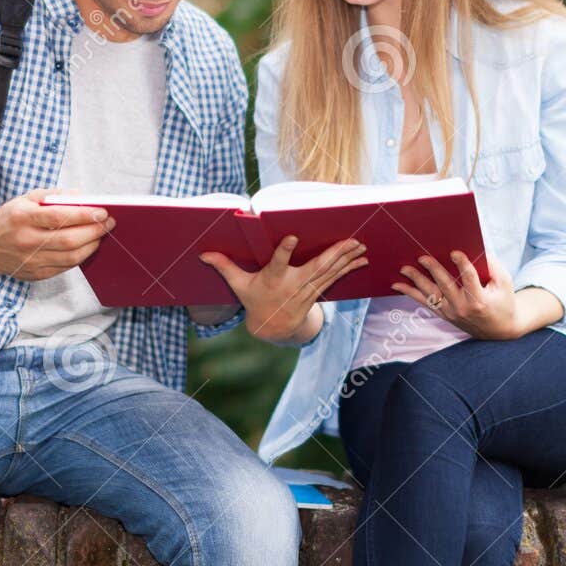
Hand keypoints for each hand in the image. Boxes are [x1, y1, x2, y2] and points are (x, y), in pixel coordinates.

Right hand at [0, 188, 114, 281]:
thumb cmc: (9, 219)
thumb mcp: (25, 199)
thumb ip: (53, 195)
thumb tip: (80, 196)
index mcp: (22, 217)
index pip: (59, 217)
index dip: (84, 215)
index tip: (102, 212)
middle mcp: (26, 240)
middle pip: (68, 240)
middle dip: (94, 231)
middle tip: (109, 223)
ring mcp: (30, 260)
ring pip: (70, 257)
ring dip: (91, 246)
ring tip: (101, 235)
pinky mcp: (35, 274)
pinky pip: (65, 268)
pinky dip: (80, 257)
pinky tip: (87, 247)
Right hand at [199, 235, 367, 344]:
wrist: (273, 328)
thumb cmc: (255, 300)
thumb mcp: (239, 285)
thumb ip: (224, 266)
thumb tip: (202, 254)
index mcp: (272, 280)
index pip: (277, 264)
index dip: (284, 252)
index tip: (292, 238)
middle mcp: (293, 285)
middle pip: (315, 268)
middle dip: (334, 255)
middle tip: (351, 241)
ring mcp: (308, 290)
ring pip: (330, 272)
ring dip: (347, 259)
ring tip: (361, 245)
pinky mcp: (317, 292)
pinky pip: (335, 279)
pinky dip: (349, 268)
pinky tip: (362, 259)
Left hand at [393, 251, 523, 339]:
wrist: (499, 330)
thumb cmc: (503, 301)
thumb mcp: (505, 283)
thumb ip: (493, 265)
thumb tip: (476, 247)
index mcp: (480, 300)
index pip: (469, 279)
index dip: (462, 264)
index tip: (454, 252)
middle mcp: (463, 308)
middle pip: (445, 286)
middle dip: (433, 270)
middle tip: (422, 257)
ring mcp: (451, 313)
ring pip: (431, 294)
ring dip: (416, 281)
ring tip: (405, 268)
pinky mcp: (444, 315)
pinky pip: (424, 303)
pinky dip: (410, 293)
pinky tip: (397, 285)